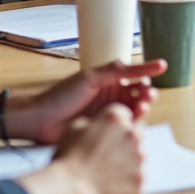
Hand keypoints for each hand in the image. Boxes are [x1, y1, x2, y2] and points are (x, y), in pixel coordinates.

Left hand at [13, 58, 167, 144]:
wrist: (41, 120)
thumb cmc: (62, 95)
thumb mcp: (93, 77)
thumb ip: (120, 70)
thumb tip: (153, 63)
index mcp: (109, 80)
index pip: (136, 78)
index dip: (145, 80)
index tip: (149, 84)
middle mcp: (111, 96)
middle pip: (138, 95)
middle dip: (146, 95)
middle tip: (147, 98)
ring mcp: (108, 114)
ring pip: (133, 111)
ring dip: (141, 109)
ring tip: (140, 108)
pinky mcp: (104, 130)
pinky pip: (123, 128)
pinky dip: (131, 125)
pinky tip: (130, 123)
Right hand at [46, 104, 145, 193]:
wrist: (72, 189)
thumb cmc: (70, 157)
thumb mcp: (74, 128)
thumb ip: (93, 122)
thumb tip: (100, 126)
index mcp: (115, 119)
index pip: (123, 114)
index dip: (113, 124)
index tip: (105, 134)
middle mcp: (132, 135)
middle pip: (136, 132)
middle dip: (125, 140)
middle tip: (108, 154)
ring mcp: (139, 158)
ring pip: (140, 155)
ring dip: (129, 160)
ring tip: (108, 171)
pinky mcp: (140, 179)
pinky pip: (138, 176)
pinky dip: (128, 180)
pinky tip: (112, 184)